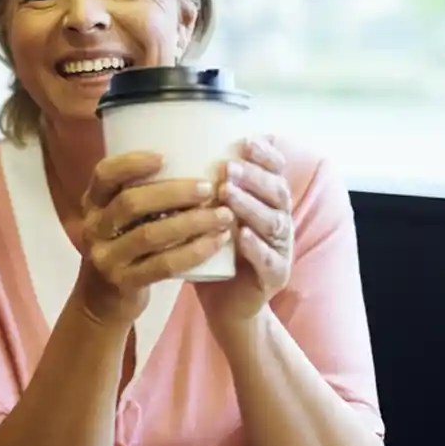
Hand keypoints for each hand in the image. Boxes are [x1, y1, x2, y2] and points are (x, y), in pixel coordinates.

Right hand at [77, 152, 234, 326]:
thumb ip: (139, 194)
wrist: (103, 300)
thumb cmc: (123, 246)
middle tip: (209, 188)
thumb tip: (191, 158)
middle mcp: (93, 228)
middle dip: (174, 192)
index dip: (131, 163)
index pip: (103, 175)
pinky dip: (193, 252)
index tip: (165, 156)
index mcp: (92, 204)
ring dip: (191, 223)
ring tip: (224, 215)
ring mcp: (106, 257)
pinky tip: (217, 242)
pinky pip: (163, 265)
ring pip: (151, 235)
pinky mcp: (124, 282)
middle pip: (131, 203)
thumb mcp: (118, 218)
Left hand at [196, 136, 294, 332]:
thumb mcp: (209, 216)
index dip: (265, 155)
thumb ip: (201, 191)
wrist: (227, 305)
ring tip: (226, 193)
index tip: (245, 140)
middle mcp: (279, 221)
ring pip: (272, 223)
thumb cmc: (214, 252)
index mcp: (267, 202)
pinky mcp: (275, 276)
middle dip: (252, 177)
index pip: (274, 172)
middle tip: (227, 167)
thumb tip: (163, 153)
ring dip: (249, 206)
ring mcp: (280, 249)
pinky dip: (256, 247)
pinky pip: (269, 260)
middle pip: (276, 192)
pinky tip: (241, 236)